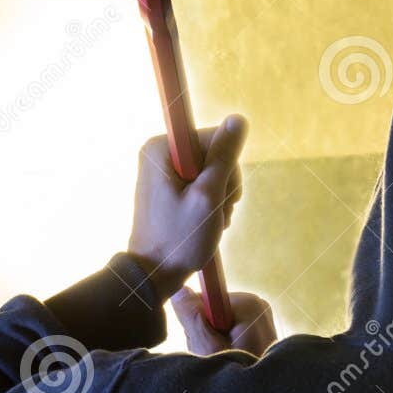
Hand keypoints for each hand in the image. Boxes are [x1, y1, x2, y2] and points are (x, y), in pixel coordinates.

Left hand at [128, 115, 247, 299]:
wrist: (154, 274)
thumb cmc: (179, 238)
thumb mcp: (208, 196)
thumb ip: (223, 156)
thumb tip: (238, 119)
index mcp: (161, 148)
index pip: (214, 137)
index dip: (225, 166)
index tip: (215, 193)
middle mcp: (159, 153)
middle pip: (213, 154)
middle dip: (223, 184)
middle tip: (216, 212)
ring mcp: (163, 171)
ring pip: (211, 171)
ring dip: (220, 197)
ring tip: (211, 221)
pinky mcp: (169, 187)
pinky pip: (201, 184)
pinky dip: (210, 203)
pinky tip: (207, 222)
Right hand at [172, 287, 277, 356]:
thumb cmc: (236, 381)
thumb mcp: (207, 349)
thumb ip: (192, 317)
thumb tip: (180, 290)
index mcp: (250, 303)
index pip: (204, 299)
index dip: (197, 322)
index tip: (208, 342)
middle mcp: (258, 305)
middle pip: (211, 311)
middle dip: (205, 334)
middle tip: (215, 358)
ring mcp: (261, 317)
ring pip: (217, 324)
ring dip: (213, 344)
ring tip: (224, 364)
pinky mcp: (258, 329)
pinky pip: (228, 332)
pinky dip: (224, 348)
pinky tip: (231, 364)